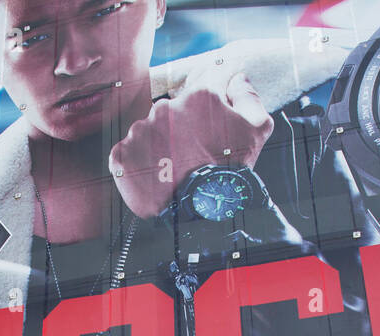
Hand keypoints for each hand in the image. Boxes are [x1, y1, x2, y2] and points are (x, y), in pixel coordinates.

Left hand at [109, 68, 273, 218]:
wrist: (200, 212)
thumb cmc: (232, 172)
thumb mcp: (257, 130)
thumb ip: (249, 96)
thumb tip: (237, 78)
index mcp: (198, 97)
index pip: (204, 88)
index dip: (211, 106)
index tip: (213, 124)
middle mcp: (164, 108)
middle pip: (175, 113)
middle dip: (183, 129)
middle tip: (195, 156)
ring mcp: (140, 131)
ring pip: (151, 133)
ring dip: (161, 147)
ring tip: (175, 171)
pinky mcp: (122, 155)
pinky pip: (131, 154)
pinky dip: (141, 164)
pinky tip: (156, 178)